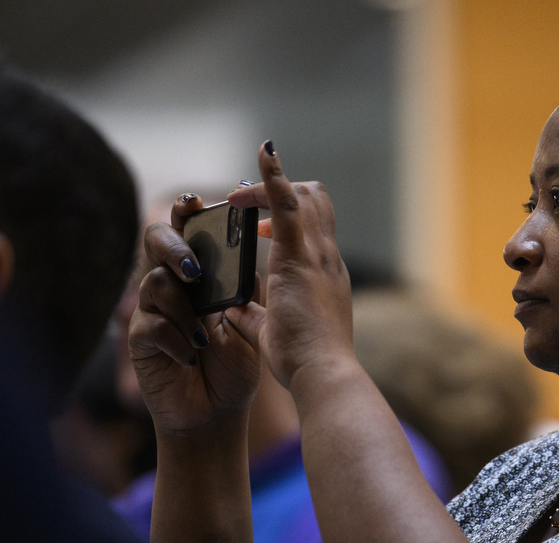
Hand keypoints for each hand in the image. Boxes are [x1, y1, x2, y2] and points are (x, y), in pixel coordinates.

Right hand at [129, 194, 265, 435]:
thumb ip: (243, 287)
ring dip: (184, 308)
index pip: (186, 232)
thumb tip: (245, 250)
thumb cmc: (233, 367)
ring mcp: (151, 312)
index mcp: (197, 277)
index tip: (197, 202)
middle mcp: (170, 287)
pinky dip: (175, 339)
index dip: (185, 213)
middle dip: (174, 248)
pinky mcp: (140, 341)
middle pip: (155, 243)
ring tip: (206, 335)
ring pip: (154, 284)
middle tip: (194, 270)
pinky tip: (192, 356)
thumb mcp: (246, 322)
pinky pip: (150, 325)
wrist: (219, 414)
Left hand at [225, 141, 353, 389]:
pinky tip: (264, 152)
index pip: (315, 229)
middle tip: (245, 206)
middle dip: (283, 193)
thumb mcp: (272, 332)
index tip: (260, 228)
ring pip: (306, 196)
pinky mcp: (299, 257)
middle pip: (317, 202)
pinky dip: (274, 175)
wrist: (322, 373)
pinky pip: (287, 204)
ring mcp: (317, 256)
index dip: (288, 218)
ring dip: (270, 186)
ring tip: (237, 196)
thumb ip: (253, 315)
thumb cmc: (304, 361)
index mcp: (324, 276)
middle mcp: (327, 260)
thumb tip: (231, 309)